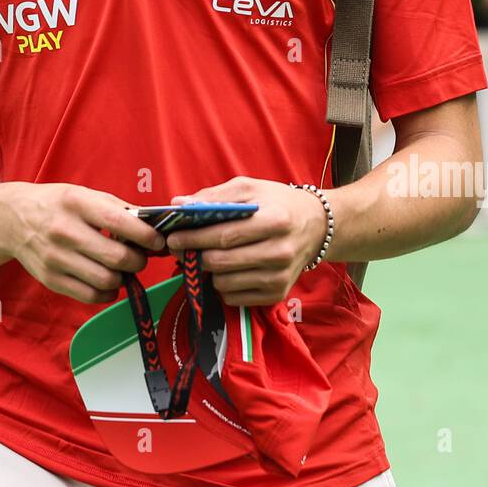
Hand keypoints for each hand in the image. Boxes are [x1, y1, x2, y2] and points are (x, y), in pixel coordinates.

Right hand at [1, 183, 166, 305]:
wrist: (11, 220)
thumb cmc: (56, 204)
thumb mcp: (83, 194)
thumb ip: (116, 208)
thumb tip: (150, 223)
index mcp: (77, 203)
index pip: (120, 222)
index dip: (146, 235)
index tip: (157, 241)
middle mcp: (65, 231)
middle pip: (117, 257)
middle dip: (138, 260)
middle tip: (140, 257)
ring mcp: (56, 258)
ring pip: (107, 280)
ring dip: (123, 278)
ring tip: (122, 268)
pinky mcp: (51, 280)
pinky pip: (90, 296)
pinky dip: (107, 294)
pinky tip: (108, 283)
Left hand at [164, 177, 329, 306]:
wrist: (316, 226)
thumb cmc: (277, 203)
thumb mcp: (249, 188)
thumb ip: (213, 196)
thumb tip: (178, 205)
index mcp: (274, 220)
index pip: (224, 235)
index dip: (193, 238)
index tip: (172, 237)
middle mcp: (280, 252)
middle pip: (221, 262)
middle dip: (193, 256)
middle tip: (179, 248)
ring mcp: (280, 277)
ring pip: (224, 283)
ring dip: (207, 272)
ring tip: (205, 256)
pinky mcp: (277, 293)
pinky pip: (234, 298)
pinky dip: (222, 286)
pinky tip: (225, 269)